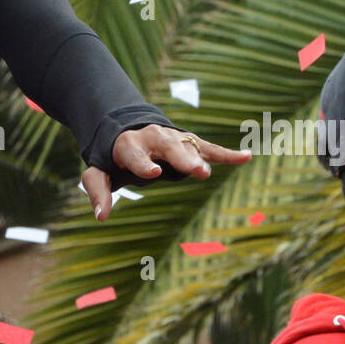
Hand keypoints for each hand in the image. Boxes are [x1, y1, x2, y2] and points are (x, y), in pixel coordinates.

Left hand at [83, 126, 251, 220]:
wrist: (127, 127)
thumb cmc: (113, 158)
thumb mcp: (98, 171)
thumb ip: (98, 191)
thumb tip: (101, 217)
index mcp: (129, 145)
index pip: (135, 154)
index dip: (143, 163)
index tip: (154, 172)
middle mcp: (152, 137)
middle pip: (167, 146)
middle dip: (182, 158)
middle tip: (197, 172)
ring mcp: (171, 138)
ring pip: (186, 145)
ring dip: (199, 157)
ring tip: (208, 172)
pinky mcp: (188, 142)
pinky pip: (208, 148)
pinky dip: (227, 154)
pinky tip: (246, 157)